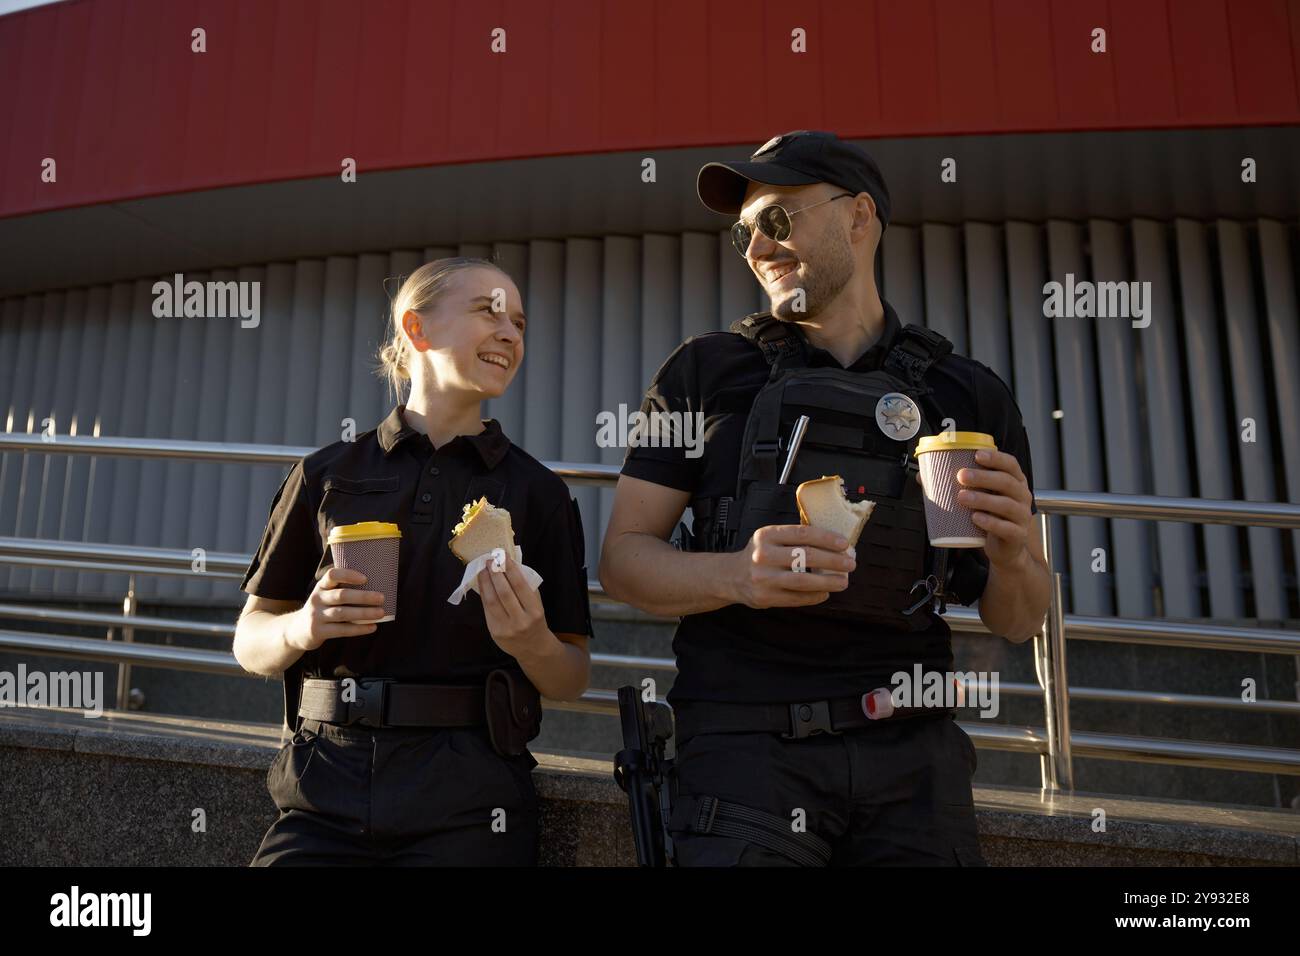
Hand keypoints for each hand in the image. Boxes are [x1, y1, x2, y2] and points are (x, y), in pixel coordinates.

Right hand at [285, 566, 386, 651]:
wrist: (297, 630)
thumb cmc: (322, 609)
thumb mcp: (325, 595)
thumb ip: (342, 589)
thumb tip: (377, 584)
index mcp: (321, 586)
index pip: (332, 575)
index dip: (348, 575)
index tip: (365, 578)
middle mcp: (317, 599)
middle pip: (342, 595)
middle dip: (363, 596)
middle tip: (381, 598)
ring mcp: (316, 616)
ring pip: (343, 613)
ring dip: (364, 613)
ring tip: (381, 612)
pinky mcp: (318, 631)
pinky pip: (342, 630)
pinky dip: (358, 629)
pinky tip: (372, 627)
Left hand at [478, 553, 549, 655]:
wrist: (533, 648)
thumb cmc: (535, 620)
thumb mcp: (537, 604)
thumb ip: (526, 588)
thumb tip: (509, 566)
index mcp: (535, 611)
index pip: (520, 586)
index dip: (510, 569)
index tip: (503, 556)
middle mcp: (521, 621)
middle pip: (504, 593)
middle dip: (495, 574)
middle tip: (490, 560)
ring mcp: (506, 628)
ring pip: (492, 601)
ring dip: (485, 582)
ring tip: (483, 570)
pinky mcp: (495, 632)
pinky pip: (487, 610)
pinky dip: (483, 594)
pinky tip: (482, 584)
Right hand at [730, 524, 854, 608]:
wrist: (730, 577)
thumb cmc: (758, 555)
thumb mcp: (769, 539)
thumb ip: (794, 539)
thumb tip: (833, 545)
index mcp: (766, 535)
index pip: (802, 533)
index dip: (826, 538)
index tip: (844, 544)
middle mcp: (763, 556)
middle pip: (805, 557)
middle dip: (833, 561)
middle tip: (850, 564)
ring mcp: (764, 578)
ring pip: (803, 581)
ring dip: (828, 582)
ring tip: (843, 582)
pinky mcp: (765, 598)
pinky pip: (797, 598)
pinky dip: (815, 596)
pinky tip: (825, 593)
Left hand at [955, 449, 1033, 568]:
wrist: (1005, 549)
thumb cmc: (991, 517)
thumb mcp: (979, 498)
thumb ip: (956, 486)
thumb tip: (922, 477)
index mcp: (1014, 482)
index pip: (1010, 464)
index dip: (996, 458)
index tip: (977, 455)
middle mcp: (1022, 496)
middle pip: (1007, 482)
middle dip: (984, 477)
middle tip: (961, 476)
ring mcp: (1021, 516)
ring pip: (1006, 505)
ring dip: (983, 499)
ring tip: (962, 497)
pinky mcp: (1017, 535)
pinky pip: (1006, 528)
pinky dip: (991, 522)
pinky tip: (976, 518)